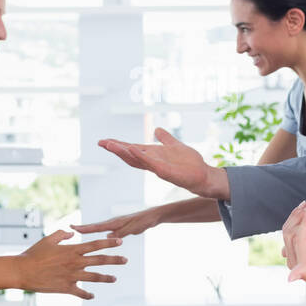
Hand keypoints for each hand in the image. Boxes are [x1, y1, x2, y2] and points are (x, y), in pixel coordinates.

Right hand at [16, 229, 126, 298]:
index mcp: (72, 250)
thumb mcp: (48, 239)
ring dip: (106, 278)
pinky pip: (80, 292)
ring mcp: (72, 276)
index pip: (95, 245)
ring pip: (94, 277)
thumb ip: (62, 235)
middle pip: (100, 260)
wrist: (22, 271)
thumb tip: (71, 234)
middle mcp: (75, 263)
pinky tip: (92, 296)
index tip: (120, 241)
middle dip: (114, 260)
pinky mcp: (66, 288)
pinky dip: (87, 294)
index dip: (109, 243)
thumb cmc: (33, 254)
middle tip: (125, 260)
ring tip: (114, 279)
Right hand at [69, 208, 159, 236]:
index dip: (85, 228)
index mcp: (115, 223)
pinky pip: (107, 231)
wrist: (153, 216)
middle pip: (95, 226)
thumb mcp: (133, 228)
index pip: (97, 226)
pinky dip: (99, 233)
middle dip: (84, 227)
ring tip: (79, 231)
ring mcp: (116, 225)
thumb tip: (108, 238)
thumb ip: (121, 233)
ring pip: (100, 229)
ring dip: (90, 230)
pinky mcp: (120, 227)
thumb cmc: (144, 221)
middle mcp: (113, 223)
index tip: (73, 227)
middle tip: (71, 227)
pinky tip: (98, 238)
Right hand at [98, 129, 227, 198]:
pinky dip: (141, 156)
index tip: (105, 140)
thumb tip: (157, 129)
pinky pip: (151, 164)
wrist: (204, 176)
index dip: (119, 145)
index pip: (132, 150)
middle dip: (115, 149)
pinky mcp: (166, 172)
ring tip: (110, 145)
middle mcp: (152, 162)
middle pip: (129, 156)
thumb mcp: (175, 146)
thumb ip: (166, 138)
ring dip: (123, 152)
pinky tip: (132, 148)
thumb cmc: (190, 164)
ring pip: (136, 160)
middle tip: (101, 142)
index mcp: (153, 156)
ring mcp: (157, 168)